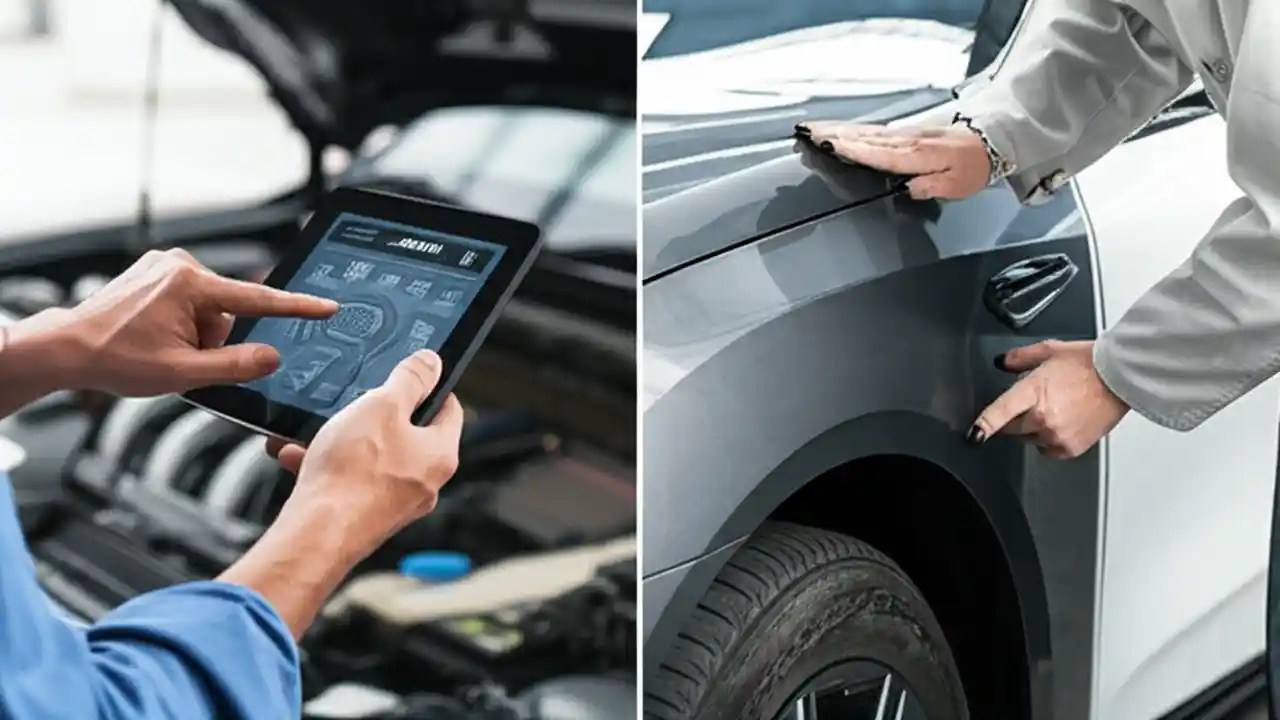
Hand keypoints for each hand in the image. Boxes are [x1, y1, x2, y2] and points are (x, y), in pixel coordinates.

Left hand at [21, 248, 336, 395]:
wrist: (67, 348)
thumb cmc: (115, 358)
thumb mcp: (182, 373)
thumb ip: (235, 365)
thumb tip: (271, 357)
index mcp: (190, 284)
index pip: (258, 299)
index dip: (297, 307)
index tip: (327, 306)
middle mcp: (180, 266)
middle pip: (228, 311)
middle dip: (215, 338)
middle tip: (180, 357)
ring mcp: (166, 265)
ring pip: (210, 309)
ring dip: (198, 333)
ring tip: (161, 347)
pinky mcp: (156, 270)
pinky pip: (191, 300)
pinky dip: (183, 322)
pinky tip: (156, 334)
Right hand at [266, 350, 464, 556]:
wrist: (316, 535)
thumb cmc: (353, 473)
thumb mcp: (382, 406)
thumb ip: (409, 380)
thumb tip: (431, 362)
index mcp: (440, 455)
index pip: (449, 410)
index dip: (430, 388)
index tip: (410, 375)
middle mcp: (424, 484)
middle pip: (407, 435)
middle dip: (375, 414)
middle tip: (355, 401)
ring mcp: (394, 505)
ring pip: (370, 458)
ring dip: (341, 440)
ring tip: (314, 429)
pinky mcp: (364, 518)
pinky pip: (347, 482)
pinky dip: (325, 466)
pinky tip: (296, 456)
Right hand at [794, 121, 990, 199]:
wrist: (991, 142)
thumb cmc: (973, 166)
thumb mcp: (956, 185)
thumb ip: (929, 186)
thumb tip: (907, 189)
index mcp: (916, 155)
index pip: (878, 153)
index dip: (852, 149)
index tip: (828, 144)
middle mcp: (907, 141)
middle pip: (864, 138)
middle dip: (834, 134)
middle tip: (807, 131)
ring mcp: (905, 134)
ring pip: (866, 132)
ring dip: (838, 129)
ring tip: (814, 128)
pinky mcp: (906, 133)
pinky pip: (874, 131)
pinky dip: (854, 130)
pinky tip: (842, 131)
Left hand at [969, 340, 1129, 458]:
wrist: (1120, 378)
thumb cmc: (1089, 363)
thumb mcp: (1049, 351)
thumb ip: (1020, 358)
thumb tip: (1002, 362)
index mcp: (1034, 391)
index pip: (1001, 412)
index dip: (984, 424)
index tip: (972, 435)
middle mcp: (1044, 417)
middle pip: (1011, 428)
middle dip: (1015, 416)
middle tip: (1034, 401)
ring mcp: (1057, 435)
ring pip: (1028, 439)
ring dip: (1032, 428)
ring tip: (1055, 408)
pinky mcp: (1069, 448)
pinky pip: (1047, 449)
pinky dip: (1049, 439)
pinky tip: (1063, 421)